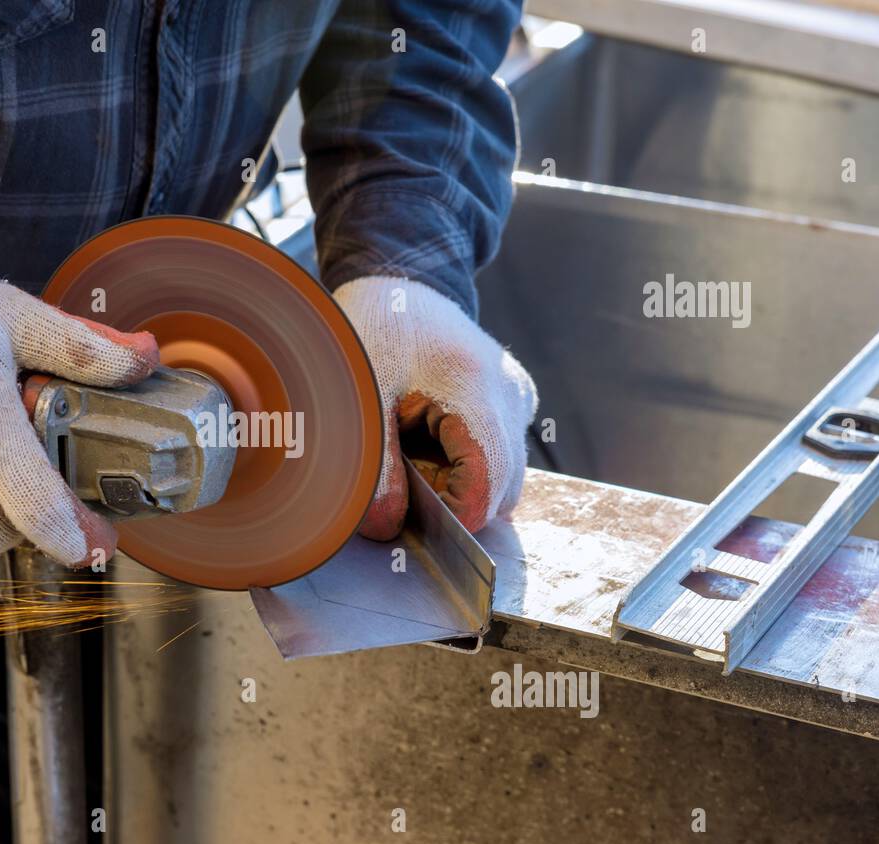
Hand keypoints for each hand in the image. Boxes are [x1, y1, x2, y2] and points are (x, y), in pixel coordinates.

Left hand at [334, 276, 536, 537]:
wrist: (399, 280)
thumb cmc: (375, 332)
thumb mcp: (362, 400)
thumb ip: (375, 470)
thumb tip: (388, 529)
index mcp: (474, 389)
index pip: (486, 486)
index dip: (449, 515)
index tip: (409, 513)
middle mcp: (509, 395)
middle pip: (503, 488)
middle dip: (453, 500)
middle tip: (402, 476)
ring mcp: (517, 397)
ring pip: (504, 474)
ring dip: (459, 480)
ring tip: (413, 449)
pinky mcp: (514, 399)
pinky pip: (500, 451)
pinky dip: (464, 459)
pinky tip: (428, 434)